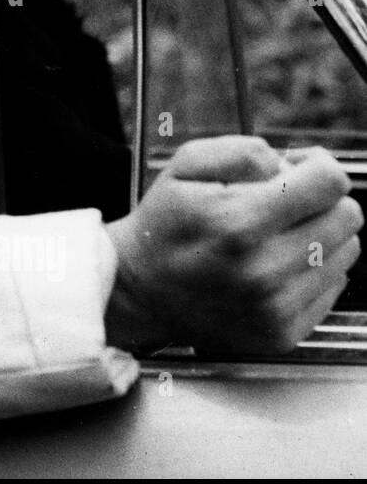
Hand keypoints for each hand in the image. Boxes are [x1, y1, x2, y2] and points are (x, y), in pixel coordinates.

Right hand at [103, 136, 361, 354]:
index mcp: (238, 223)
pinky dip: (309, 272)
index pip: (330, 182)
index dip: (316, 166)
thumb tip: (291, 165)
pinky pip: (332, 288)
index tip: (294, 170)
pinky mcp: (282, 333)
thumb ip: (242, 150)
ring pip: (346, 252)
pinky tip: (272, 268)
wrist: (138, 290)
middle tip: (281, 205)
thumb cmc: (164, 223)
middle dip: (319, 201)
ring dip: (317, 237)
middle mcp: (263, 270)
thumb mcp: (183, 166)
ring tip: (274, 238)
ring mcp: (275, 308)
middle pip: (348, 216)